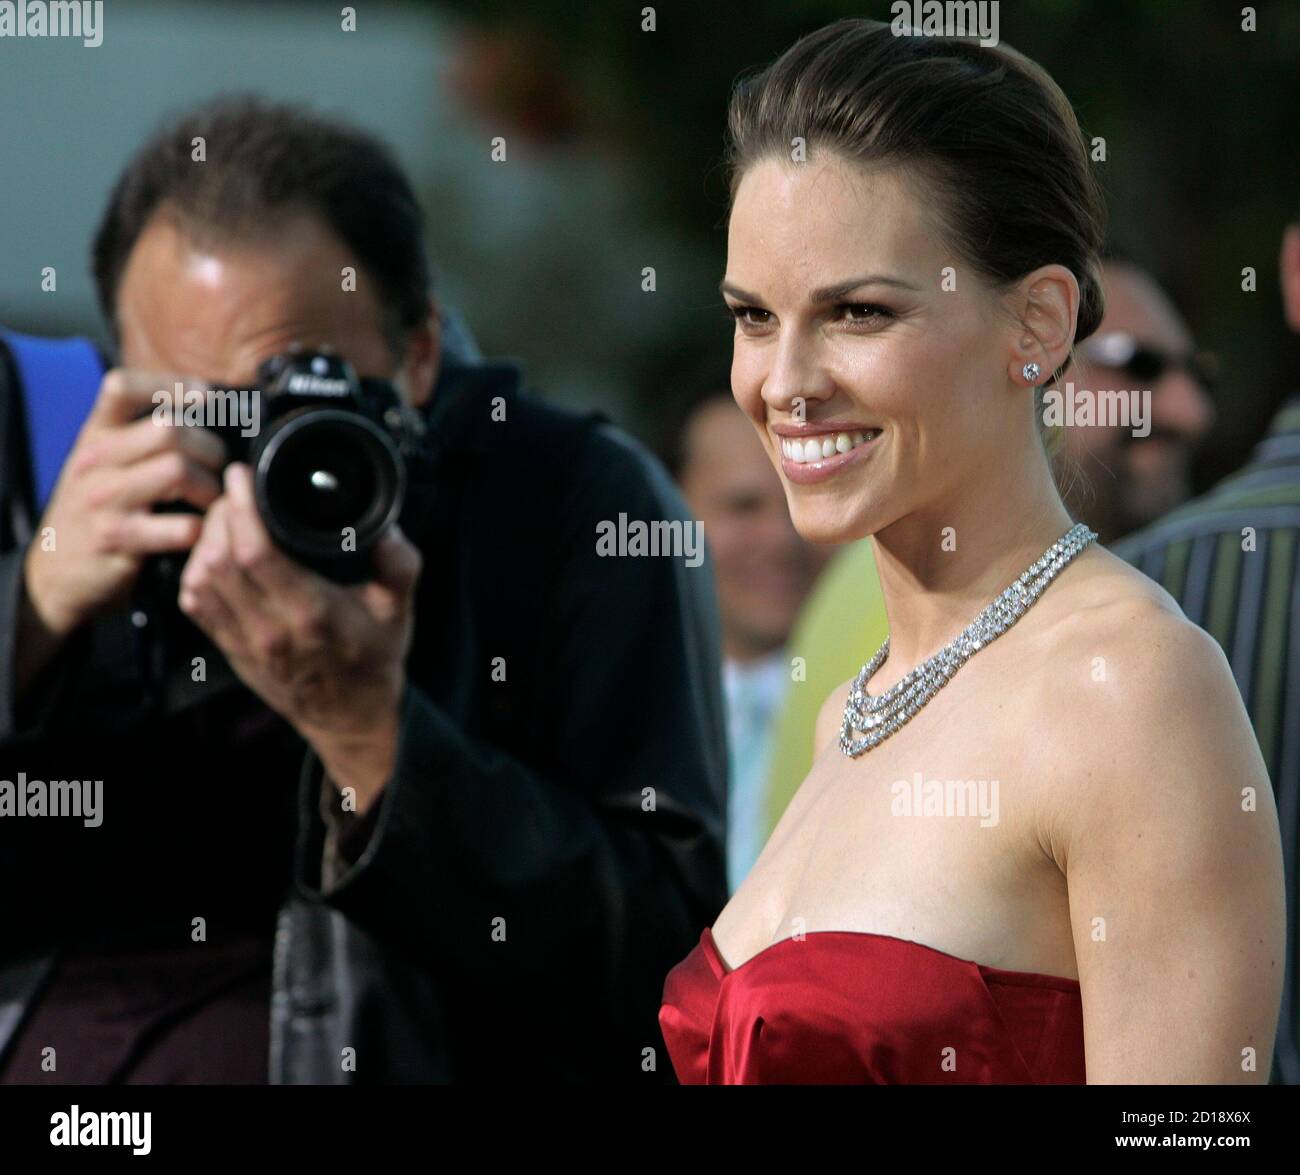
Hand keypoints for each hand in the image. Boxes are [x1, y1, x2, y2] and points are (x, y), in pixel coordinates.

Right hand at [18, 369, 224, 692]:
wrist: (56, 570)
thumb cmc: (96, 509)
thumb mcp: (105, 462)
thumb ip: (143, 436)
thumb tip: (208, 408)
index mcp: (96, 435)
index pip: (123, 387)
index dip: (171, 386)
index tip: (207, 398)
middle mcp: (96, 461)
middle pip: (169, 430)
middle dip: (211, 447)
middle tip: (221, 468)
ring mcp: (105, 500)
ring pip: (178, 471)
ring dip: (212, 487)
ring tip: (214, 500)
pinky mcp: (119, 539)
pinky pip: (181, 526)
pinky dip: (205, 528)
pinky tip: (204, 531)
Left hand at [178, 463, 421, 810]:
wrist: (349, 714)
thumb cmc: (373, 657)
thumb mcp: (399, 609)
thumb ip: (399, 564)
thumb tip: (387, 526)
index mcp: (312, 615)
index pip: (256, 554)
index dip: (240, 509)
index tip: (241, 476)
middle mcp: (270, 629)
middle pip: (218, 559)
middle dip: (220, 514)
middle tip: (235, 489)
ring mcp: (243, 641)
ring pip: (199, 577)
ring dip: (205, 540)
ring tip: (226, 517)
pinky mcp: (227, 646)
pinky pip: (193, 599)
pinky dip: (195, 567)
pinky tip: (214, 551)